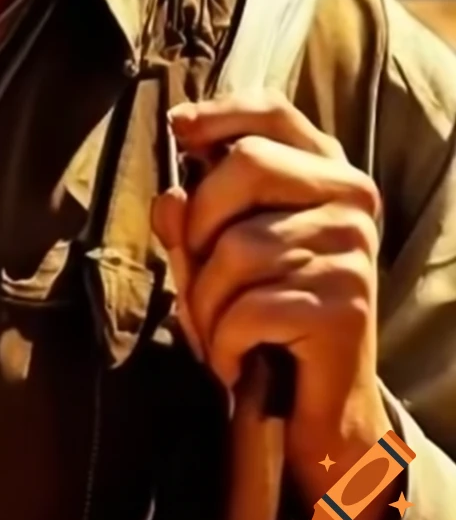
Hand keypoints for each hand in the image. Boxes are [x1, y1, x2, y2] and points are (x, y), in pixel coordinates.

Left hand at [151, 91, 393, 519]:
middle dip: (198, 224)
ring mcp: (350, 249)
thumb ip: (191, 220)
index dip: (220, 112)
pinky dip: (222, 342)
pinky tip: (235, 359)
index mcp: (325, 171)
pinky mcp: (343, 304)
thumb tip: (169, 197)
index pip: (274, 111)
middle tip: (197, 272)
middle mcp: (349, 199)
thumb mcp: (219, 257)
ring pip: (234, 248)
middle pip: (245, 165)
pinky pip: (246, 309)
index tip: (177, 128)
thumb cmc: (266, 316)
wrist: (318, 409)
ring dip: (205, 302)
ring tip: (219, 331)